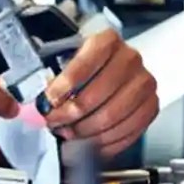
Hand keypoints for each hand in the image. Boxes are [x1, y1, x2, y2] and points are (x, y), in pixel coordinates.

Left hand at [40, 30, 158, 158]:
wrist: (108, 72)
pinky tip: (89, 141)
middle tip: (54, 123)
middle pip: (99, 93)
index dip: (64, 86)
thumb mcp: (64, 61)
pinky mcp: (151, 106)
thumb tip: (32, 106)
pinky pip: (128, 131)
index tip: (48, 102)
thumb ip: (50, 79)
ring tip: (69, 133)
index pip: (85, 63)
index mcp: (108, 41)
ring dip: (86, 131)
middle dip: (71, 114)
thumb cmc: (84, 68)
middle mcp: (130, 59)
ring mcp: (144, 83)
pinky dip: (105, 142)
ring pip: (113, 116)